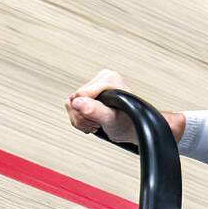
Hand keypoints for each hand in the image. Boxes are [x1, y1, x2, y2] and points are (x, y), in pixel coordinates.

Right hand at [65, 69, 185, 144]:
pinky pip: (74, 106)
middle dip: (82, 117)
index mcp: (107, 79)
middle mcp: (101, 80)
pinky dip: (81, 119)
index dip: (84, 113)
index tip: (98, 121)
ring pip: (72, 104)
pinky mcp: (92, 95)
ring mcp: (96, 87)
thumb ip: (94, 111)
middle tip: (98, 124)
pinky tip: (94, 121)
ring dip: (81, 120)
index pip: (79, 96)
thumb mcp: (111, 119)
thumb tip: (78, 103)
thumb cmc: (129, 125)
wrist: (135, 130)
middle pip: (73, 100)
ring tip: (97, 123)